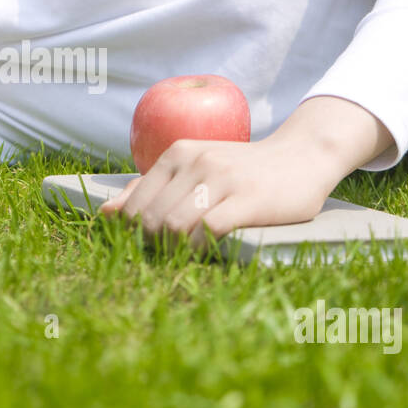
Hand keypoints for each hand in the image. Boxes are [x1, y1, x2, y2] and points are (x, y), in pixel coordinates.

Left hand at [98, 134, 339, 255]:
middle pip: (152, 217)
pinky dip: (198, 249)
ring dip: (174, 250)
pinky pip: (207, 232)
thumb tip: (105, 214)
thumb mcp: (193, 168)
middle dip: (153, 244)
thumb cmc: (241, 170)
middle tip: (167, 254)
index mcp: (178, 153)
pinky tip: (205, 252)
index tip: (147, 245)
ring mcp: (222, 179)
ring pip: (175, 225)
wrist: (301, 157)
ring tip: (185, 254)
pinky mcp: (248, 200)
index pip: (136, 202)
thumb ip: (149, 188)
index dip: (134, 232)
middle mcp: (197, 161)